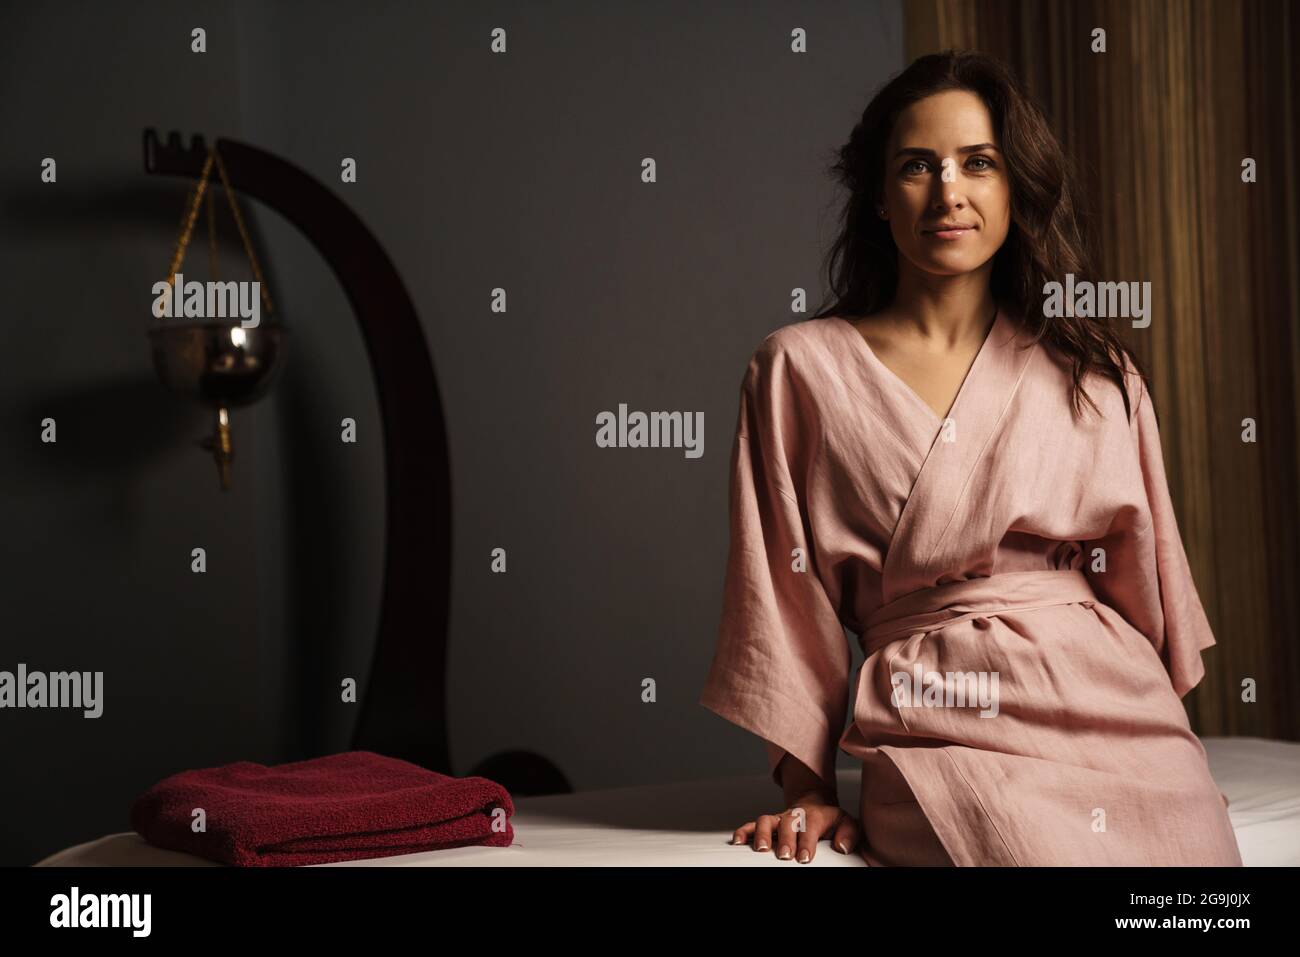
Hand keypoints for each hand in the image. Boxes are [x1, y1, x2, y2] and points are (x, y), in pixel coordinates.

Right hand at [729, 790, 861, 862]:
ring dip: (762, 834)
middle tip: (785, 855)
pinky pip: (752, 824)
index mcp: (815, 815)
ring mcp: (779, 818)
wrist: (814, 804)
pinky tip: (738, 841)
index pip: (810, 827)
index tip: (804, 857)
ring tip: (761, 849)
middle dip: (785, 839)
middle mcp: (794, 815)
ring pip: (766, 820)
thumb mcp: (846, 823)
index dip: (806, 841)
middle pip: (787, 823)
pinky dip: (743, 831)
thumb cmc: (829, 819)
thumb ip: (849, 833)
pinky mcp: (769, 823)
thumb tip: (841, 846)